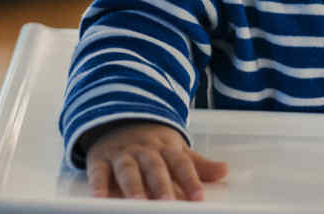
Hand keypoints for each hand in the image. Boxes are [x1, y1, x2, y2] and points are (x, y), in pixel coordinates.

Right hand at [85, 120, 227, 199]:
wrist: (120, 119)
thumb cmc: (153, 144)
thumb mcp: (177, 150)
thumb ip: (198, 165)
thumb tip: (225, 171)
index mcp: (167, 148)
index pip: (181, 164)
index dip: (191, 181)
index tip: (199, 198)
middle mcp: (145, 151)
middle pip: (155, 168)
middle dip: (162, 186)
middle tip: (168, 203)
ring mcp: (122, 154)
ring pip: (128, 170)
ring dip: (132, 187)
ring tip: (137, 203)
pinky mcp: (101, 159)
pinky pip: (99, 172)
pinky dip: (98, 185)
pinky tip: (99, 199)